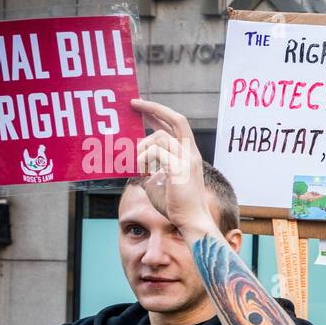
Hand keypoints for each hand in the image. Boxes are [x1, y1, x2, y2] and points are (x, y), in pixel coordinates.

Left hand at [132, 98, 215, 236]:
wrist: (191, 220)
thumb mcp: (160, 182)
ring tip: (138, 165)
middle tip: (134, 104)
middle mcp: (191, 153)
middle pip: (176, 119)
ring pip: (160, 136)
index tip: (143, 108)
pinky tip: (142, 172)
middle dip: (154, 108)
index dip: (159, 114)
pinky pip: (155, 152)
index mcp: (189, 154)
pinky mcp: (180, 168)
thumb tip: (136, 165)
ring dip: (142, 147)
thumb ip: (151, 170)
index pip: (176, 125)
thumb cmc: (177, 206)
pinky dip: (143, 160)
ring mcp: (188, 159)